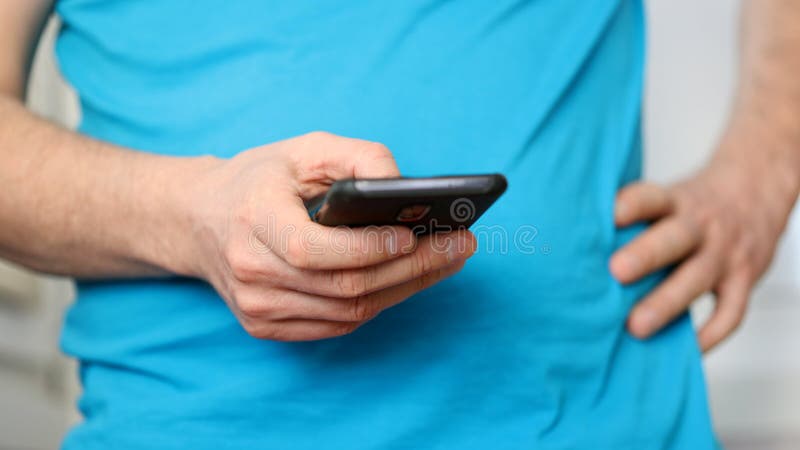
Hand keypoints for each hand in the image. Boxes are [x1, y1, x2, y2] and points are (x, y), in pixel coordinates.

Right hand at [181, 132, 475, 340]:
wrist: (200, 220)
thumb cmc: (260, 180)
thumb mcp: (304, 149)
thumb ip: (358, 157)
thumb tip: (407, 187)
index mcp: (253, 221)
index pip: (317, 251)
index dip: (371, 248)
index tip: (417, 234)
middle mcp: (250, 272)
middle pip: (346, 287)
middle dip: (413, 268)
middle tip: (460, 246)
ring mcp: (257, 308)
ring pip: (349, 311)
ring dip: (407, 288)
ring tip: (447, 260)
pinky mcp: (267, 327)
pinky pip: (338, 324)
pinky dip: (380, 303)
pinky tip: (409, 280)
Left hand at [610, 133, 797, 351]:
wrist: (756, 191)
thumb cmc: (691, 204)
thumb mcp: (667, 197)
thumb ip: (634, 218)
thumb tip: (573, 244)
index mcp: (675, 201)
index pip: (652, 197)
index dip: (632, 205)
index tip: (607, 216)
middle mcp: (701, 224)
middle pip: (675, 238)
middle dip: (646, 255)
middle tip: (616, 272)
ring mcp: (725, 253)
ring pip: (697, 278)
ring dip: (667, 302)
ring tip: (636, 327)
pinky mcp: (744, 280)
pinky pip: (731, 312)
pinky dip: (710, 335)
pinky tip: (686, 352)